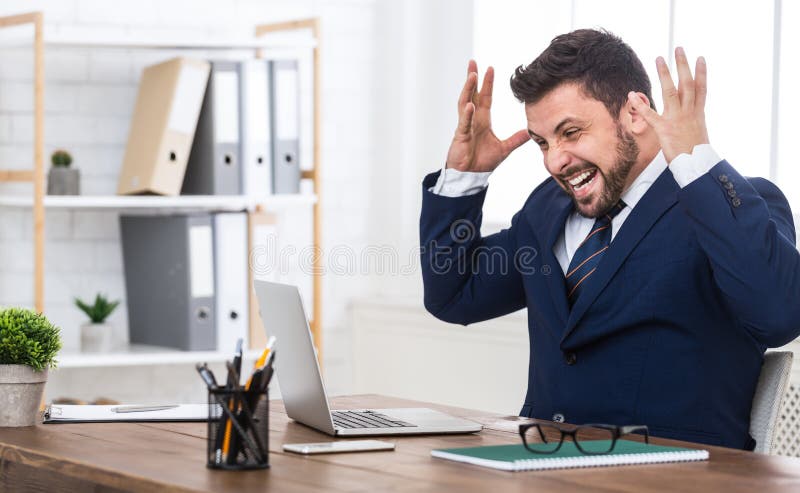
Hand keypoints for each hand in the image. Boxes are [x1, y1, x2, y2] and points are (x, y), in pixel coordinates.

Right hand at [445, 60, 528, 171]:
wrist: (471, 176)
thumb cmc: (482, 162)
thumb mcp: (504, 149)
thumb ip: (516, 139)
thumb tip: (530, 133)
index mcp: (482, 121)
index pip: (485, 97)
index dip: (487, 83)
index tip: (490, 68)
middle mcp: (472, 120)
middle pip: (472, 94)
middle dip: (472, 78)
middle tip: (473, 62)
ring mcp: (465, 127)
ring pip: (465, 104)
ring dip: (467, 90)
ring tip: (471, 76)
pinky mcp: (461, 137)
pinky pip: (464, 123)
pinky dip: (467, 114)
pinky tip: (470, 105)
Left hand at [627, 47, 709, 163]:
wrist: (697, 167)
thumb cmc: (697, 155)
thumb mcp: (698, 136)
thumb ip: (692, 124)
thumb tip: (691, 122)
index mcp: (698, 114)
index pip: (701, 89)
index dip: (701, 73)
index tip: (700, 58)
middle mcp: (689, 112)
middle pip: (687, 84)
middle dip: (682, 65)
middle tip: (678, 49)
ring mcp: (677, 119)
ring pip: (671, 92)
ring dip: (664, 74)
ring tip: (660, 58)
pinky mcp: (664, 129)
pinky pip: (650, 115)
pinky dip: (640, 105)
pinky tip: (632, 94)